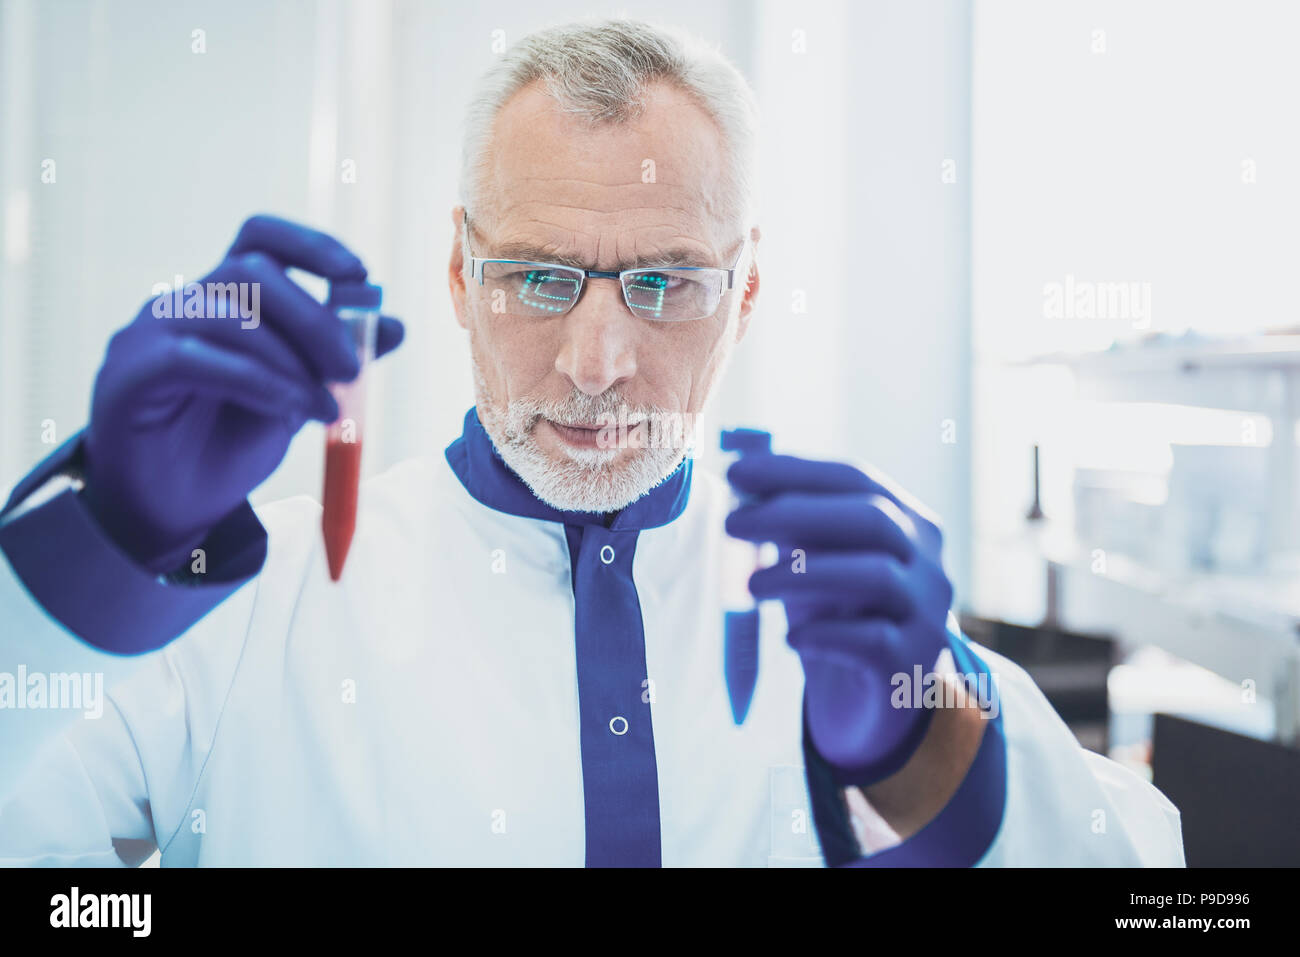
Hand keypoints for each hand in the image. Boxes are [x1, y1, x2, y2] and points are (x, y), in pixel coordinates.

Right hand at [81, 215, 403, 572]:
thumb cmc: (228, 447)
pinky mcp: (131, 372)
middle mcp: (183, 303)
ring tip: (323, 408)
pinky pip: (195, 358)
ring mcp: (150, 333)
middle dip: (315, 319)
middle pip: (252, 272)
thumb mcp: (297, 398)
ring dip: (291, 361)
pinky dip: (255, 381)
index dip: (311, 245)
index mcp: (223, 298)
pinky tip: (287, 411)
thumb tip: (395, 325)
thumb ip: (334, 361)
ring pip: (230, 316)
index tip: (359, 275)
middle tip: (353, 370)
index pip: (259, 238)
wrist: (173, 510)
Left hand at [724, 453, 953, 785]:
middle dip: (795, 513)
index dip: (795, 471)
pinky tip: (792, 639)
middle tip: (732, 524)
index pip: (855, 479)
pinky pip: (873, 641)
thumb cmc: (839, 619)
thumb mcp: (813, 565)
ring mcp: (928, 614)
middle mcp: (928, 562)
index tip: (736, 472)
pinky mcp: (914, 665)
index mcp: (907, 523)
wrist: (872, 708)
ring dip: (805, 574)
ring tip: (751, 586)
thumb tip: (736, 484)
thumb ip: (789, 527)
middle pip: (872, 518)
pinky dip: (826, 634)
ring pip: (876, 576)